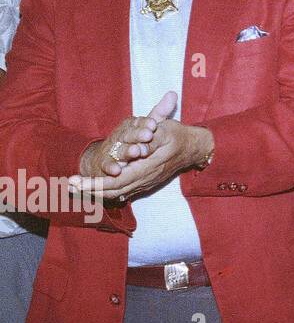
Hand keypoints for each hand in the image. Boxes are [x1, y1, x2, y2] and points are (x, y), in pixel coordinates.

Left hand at [70, 119, 211, 201]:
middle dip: (89, 189)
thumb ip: (153, 134)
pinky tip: (94, 188)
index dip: (94, 184)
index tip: (76, 180)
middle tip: (69, 184)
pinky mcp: (145, 183)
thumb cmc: (179, 136)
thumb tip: (141, 141)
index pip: (115, 182)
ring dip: (95, 191)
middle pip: (111, 191)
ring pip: (116, 193)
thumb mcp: (167, 129)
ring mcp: (145, 183)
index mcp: (147, 167)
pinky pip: (122, 192)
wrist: (195, 148)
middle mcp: (144, 179)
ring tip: (76, 186)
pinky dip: (106, 191)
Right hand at [78, 92, 176, 177]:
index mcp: (131, 126)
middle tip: (148, 135)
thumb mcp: (145, 126)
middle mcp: (121, 136)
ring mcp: (112, 149)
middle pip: (129, 134)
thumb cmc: (130, 140)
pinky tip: (116, 171)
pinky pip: (107, 165)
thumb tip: (173, 93)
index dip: (146, 123)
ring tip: (136, 151)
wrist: (104, 156)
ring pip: (120, 150)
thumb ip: (159, 112)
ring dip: (127, 151)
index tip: (154, 124)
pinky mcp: (105, 163)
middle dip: (138, 135)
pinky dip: (111, 167)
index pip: (139, 122)